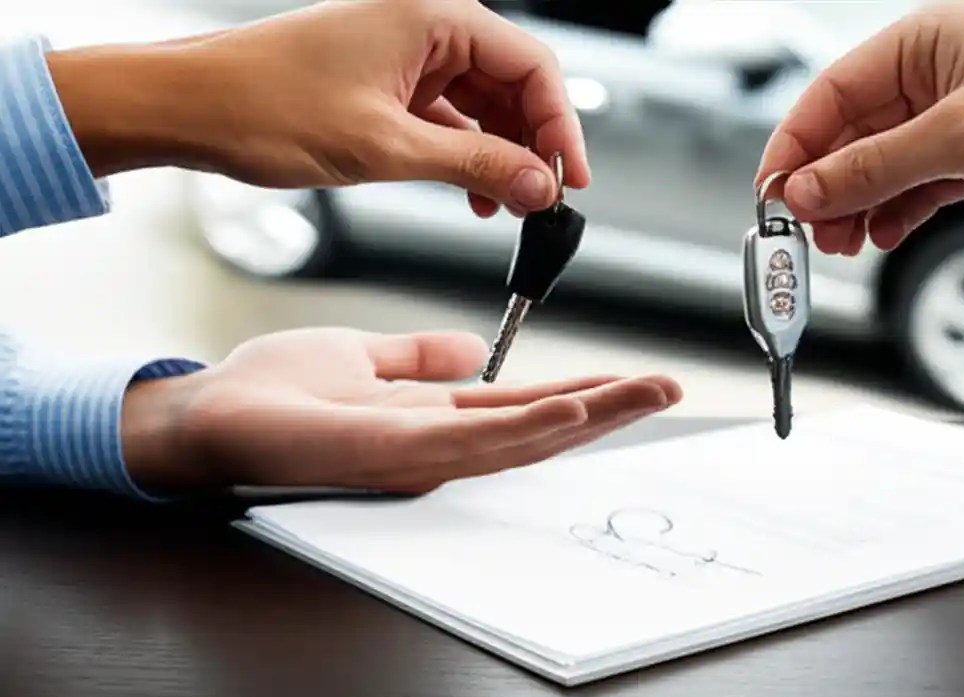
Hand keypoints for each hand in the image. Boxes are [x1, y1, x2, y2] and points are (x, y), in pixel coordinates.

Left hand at [47, 0, 586, 217]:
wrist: (189, 108)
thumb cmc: (264, 105)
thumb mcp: (386, 147)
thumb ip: (474, 167)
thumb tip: (537, 186)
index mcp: (431, 17)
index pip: (532, 66)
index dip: (561, 127)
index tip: (572, 178)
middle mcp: (424, 28)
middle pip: (514, 85)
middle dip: (533, 144)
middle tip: (541, 200)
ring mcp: (405, 55)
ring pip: (484, 106)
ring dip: (501, 157)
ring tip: (506, 207)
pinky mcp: (387, 83)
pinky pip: (449, 118)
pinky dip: (465, 157)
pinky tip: (471, 195)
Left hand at [121, 329, 680, 494]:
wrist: (206, 416)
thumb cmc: (272, 392)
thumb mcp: (363, 354)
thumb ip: (420, 356)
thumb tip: (474, 349)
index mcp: (437, 416)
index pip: (526, 405)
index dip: (586, 392)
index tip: (634, 378)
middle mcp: (438, 442)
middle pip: (539, 428)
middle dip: (608, 410)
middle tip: (667, 389)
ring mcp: (417, 455)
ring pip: (518, 441)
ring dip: (584, 419)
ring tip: (638, 396)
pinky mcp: (389, 454)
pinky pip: (467, 443)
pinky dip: (523, 429)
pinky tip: (565, 413)